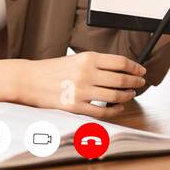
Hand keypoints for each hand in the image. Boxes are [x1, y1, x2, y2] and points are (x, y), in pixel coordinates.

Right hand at [16, 53, 146, 118]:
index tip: (140, 70)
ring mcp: (81, 91)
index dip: (134, 67)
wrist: (29, 80)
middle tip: (140, 83)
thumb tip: (118, 69)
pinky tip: (119, 108)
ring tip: (130, 94)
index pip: (120, 62)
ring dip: (126, 96)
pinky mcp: (75, 106)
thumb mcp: (75, 59)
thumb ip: (95, 63)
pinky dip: (114, 110)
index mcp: (87, 58)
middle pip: (121, 79)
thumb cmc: (51, 69)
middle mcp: (86, 73)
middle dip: (135, 82)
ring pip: (114, 95)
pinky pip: (102, 111)